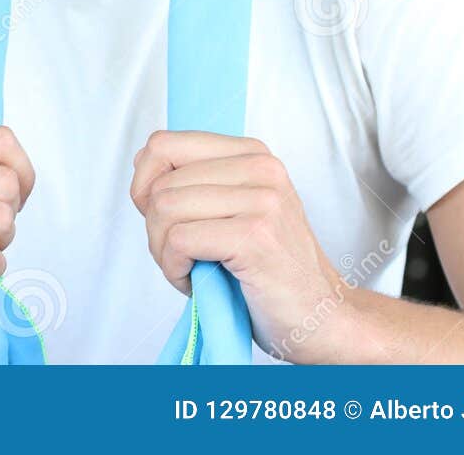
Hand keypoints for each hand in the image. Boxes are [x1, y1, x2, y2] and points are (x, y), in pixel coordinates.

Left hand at [130, 130, 351, 362]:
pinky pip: (179, 240)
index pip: (162, 145)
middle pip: (159, 184)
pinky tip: (198, 281)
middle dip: (154, 228)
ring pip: (165, 209)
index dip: (145, 185)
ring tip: (192, 269)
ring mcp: (262, 200)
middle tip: (182, 257)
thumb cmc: (268, 271)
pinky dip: (175, 268)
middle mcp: (261, 167)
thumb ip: (193, 182)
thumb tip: (141, 165)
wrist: (322, 318)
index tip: (164, 218)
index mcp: (252, 153)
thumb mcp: (231, 210)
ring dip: (163, 251)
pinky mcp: (256, 236)